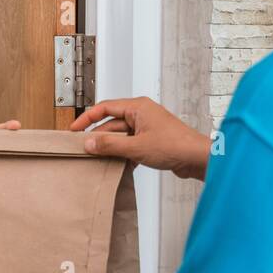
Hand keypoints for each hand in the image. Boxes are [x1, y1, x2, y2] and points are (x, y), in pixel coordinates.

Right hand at [70, 97, 210, 180]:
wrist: (198, 158)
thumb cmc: (175, 146)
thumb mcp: (136, 147)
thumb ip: (110, 145)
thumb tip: (89, 142)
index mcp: (138, 107)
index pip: (104, 108)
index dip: (87, 118)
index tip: (74, 129)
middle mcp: (141, 114)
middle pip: (111, 124)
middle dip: (99, 137)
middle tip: (84, 149)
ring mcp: (147, 127)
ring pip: (120, 136)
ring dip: (112, 148)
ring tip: (99, 159)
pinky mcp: (151, 140)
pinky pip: (130, 144)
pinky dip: (123, 153)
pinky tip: (119, 165)